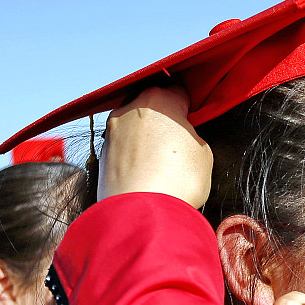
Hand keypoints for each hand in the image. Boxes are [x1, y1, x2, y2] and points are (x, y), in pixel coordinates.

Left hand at [99, 87, 212, 207]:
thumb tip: (184, 138)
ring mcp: (112, 131)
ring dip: (146, 139)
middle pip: (152, 106)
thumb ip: (192, 136)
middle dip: (164, 121)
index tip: (193, 120)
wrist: (143, 213)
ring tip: (162, 164)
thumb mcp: (204, 153)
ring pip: (134, 127)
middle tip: (179, 143)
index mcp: (159, 100)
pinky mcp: (101, 154)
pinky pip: (123, 148)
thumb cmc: (175, 181)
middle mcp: (130, 108)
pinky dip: (133, 157)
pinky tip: (147, 175)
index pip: (179, 92)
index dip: (188, 107)